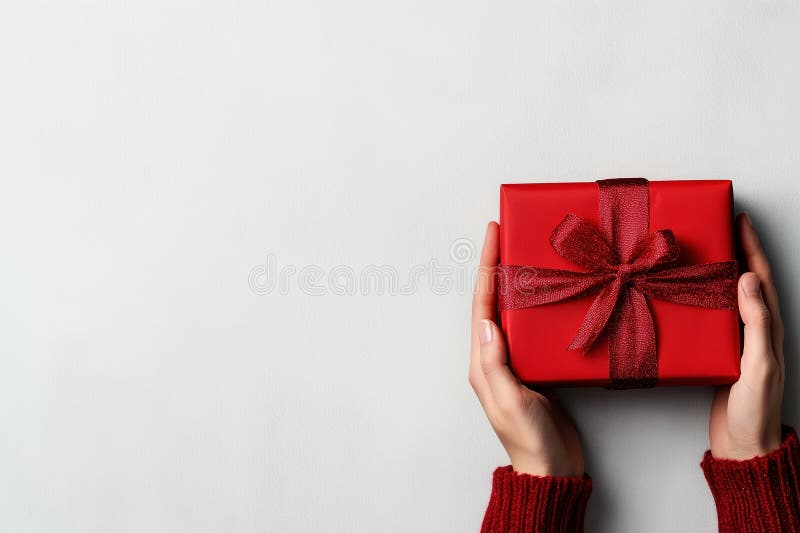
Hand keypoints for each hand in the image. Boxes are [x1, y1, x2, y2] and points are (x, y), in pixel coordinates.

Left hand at [469, 222, 583, 476]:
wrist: (552, 468)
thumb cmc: (530, 440)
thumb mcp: (511, 402)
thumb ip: (497, 365)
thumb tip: (487, 324)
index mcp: (484, 362)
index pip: (482, 305)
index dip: (486, 268)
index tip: (492, 235)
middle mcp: (495, 357)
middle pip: (494, 302)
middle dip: (498, 267)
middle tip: (510, 234)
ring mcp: (516, 361)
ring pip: (514, 311)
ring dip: (518, 282)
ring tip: (528, 253)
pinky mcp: (536, 367)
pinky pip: (533, 328)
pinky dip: (538, 306)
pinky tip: (551, 293)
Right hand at [709, 213, 784, 459]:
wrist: (744, 445)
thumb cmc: (755, 409)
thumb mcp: (759, 365)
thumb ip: (757, 323)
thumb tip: (746, 279)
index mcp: (768, 328)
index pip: (760, 278)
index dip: (752, 247)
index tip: (739, 220)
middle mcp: (754, 330)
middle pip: (744, 280)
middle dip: (733, 251)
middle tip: (714, 227)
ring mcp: (736, 341)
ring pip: (725, 297)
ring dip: (715, 272)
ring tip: (696, 252)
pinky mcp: (719, 353)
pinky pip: (710, 317)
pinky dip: (700, 299)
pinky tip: (685, 295)